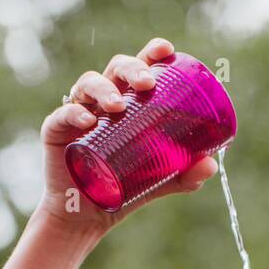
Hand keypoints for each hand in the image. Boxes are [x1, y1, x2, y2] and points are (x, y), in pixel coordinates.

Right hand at [38, 36, 219, 233]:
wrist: (84, 218)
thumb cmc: (119, 191)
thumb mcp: (156, 182)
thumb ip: (183, 174)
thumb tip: (212, 164)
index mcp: (128, 103)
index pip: (139, 70)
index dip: (151, 54)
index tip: (166, 50)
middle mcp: (103, 101)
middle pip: (116, 69)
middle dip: (132, 69)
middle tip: (147, 84)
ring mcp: (78, 112)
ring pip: (89, 84)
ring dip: (104, 89)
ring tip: (117, 106)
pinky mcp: (56, 130)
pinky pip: (63, 114)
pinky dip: (75, 112)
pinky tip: (88, 120)